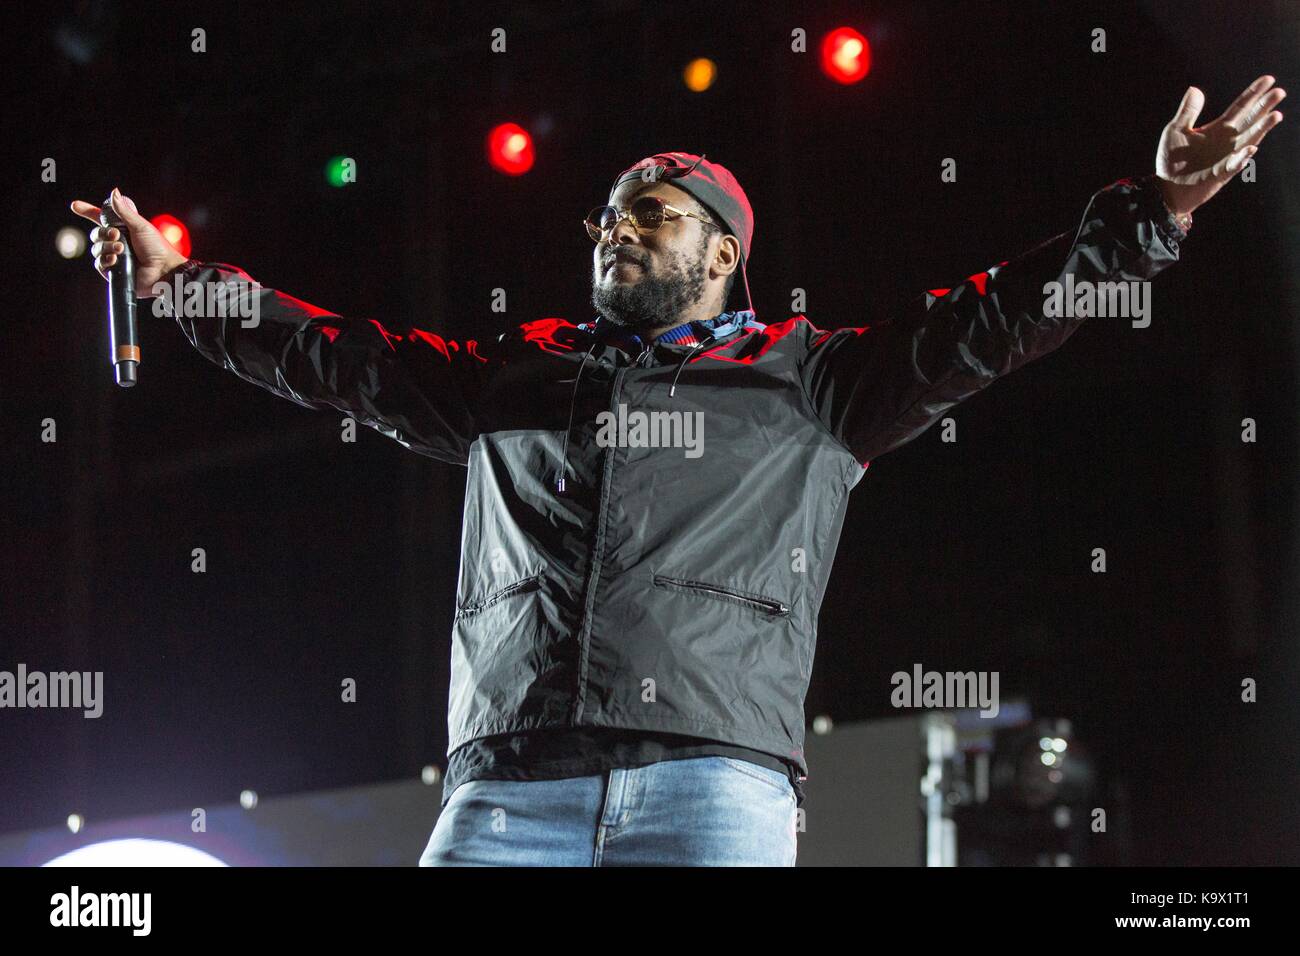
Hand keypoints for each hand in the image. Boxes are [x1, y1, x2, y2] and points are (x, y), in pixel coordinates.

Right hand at [70, 188, 189, 298]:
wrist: (163, 270)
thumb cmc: (157, 247)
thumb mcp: (140, 226)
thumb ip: (124, 211)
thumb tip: (114, 191)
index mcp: (123, 229)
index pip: (101, 219)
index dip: (88, 212)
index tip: (75, 205)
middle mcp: (116, 242)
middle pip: (96, 234)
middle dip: (103, 234)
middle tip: (117, 235)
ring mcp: (114, 257)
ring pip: (96, 249)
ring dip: (107, 247)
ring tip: (121, 250)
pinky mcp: (113, 272)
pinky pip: (99, 264)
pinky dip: (105, 260)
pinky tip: (115, 260)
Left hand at [1154, 75, 1284, 216]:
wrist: (1167, 188)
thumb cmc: (1172, 161)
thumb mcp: (1175, 131)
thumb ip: (1187, 112)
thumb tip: (1195, 89)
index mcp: (1218, 128)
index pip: (1240, 107)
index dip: (1253, 93)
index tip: (1269, 79)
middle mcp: (1228, 140)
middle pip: (1250, 120)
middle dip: (1264, 107)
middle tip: (1279, 92)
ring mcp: (1227, 157)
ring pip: (1249, 140)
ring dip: (1262, 129)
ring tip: (1275, 115)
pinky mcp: (1221, 174)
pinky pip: (1234, 165)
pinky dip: (1242, 158)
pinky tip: (1250, 148)